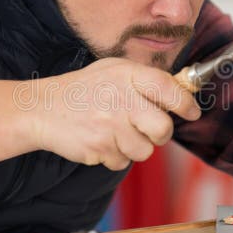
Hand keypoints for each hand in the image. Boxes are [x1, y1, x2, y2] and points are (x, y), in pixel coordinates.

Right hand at [28, 58, 200, 169]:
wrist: (41, 108)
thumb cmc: (83, 90)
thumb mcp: (113, 70)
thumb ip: (145, 79)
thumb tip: (182, 93)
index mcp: (127, 75)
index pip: (169, 89)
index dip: (185, 103)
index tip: (191, 112)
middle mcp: (121, 99)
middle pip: (163, 128)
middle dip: (160, 134)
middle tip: (150, 129)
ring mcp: (109, 125)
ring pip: (144, 151)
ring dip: (134, 147)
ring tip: (115, 132)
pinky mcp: (99, 147)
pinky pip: (122, 162)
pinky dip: (114, 156)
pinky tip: (101, 140)